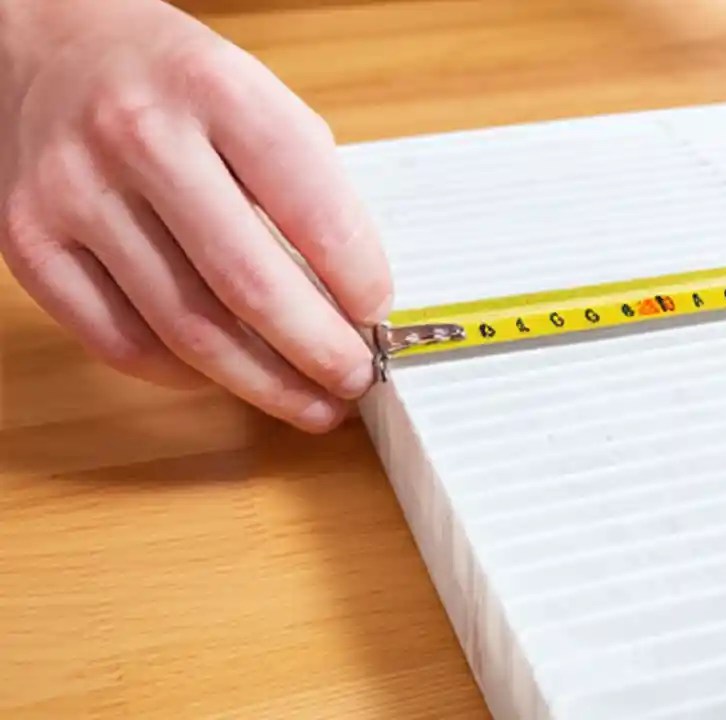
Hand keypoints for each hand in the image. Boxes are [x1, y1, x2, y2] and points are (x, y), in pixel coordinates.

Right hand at [0, 0, 391, 432]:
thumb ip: (305, 187)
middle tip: (355, 380)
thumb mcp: (255, 95)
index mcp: (216, 89)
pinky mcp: (28, 242)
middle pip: (248, 285)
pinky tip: (226, 377)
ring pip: (186, 329)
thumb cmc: (171, 82)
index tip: (379, 316)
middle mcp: (138, 137)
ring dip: (262, 381)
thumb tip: (352, 300)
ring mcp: (74, 193)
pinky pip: (120, 342)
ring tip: (309, 400)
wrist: (46, 46)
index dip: (359, 281)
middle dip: (318, 351)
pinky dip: (185, 375)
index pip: (313, 210)